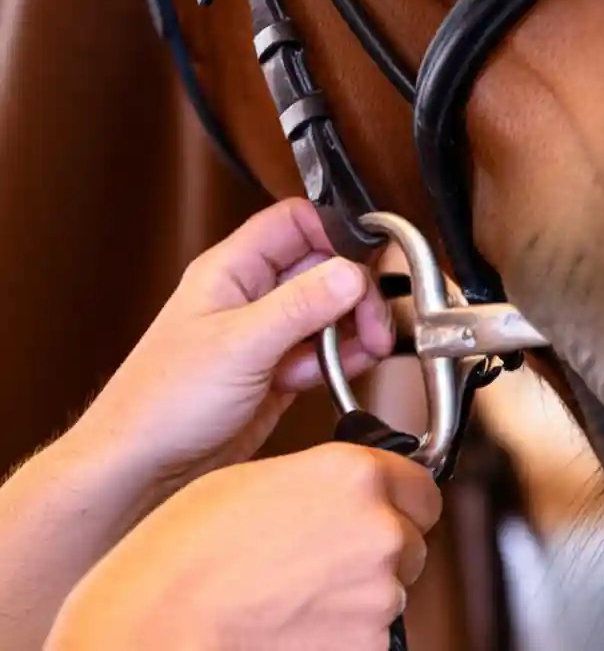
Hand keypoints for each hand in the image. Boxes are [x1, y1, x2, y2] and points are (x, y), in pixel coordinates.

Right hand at [46, 443, 439, 650]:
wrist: (159, 633)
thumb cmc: (184, 560)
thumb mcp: (255, 482)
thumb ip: (323, 481)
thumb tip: (349, 489)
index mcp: (353, 475)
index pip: (421, 487)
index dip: (398, 503)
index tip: (380, 512)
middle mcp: (379, 529)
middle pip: (410, 540)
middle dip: (377, 550)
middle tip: (320, 561)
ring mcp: (379, 592)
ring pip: (392, 590)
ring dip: (359, 594)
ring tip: (294, 596)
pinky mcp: (372, 645)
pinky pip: (372, 634)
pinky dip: (345, 632)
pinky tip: (296, 625)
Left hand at [69, 198, 393, 492]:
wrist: (144, 468)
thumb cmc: (162, 403)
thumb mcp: (239, 345)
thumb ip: (300, 305)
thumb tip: (350, 272)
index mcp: (232, 271)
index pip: (295, 222)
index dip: (335, 232)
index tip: (365, 262)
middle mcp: (251, 296)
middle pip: (324, 268)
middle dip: (355, 293)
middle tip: (371, 323)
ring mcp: (267, 335)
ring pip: (330, 312)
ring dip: (354, 329)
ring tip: (364, 350)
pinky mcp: (280, 371)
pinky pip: (325, 352)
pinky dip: (343, 360)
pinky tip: (342, 373)